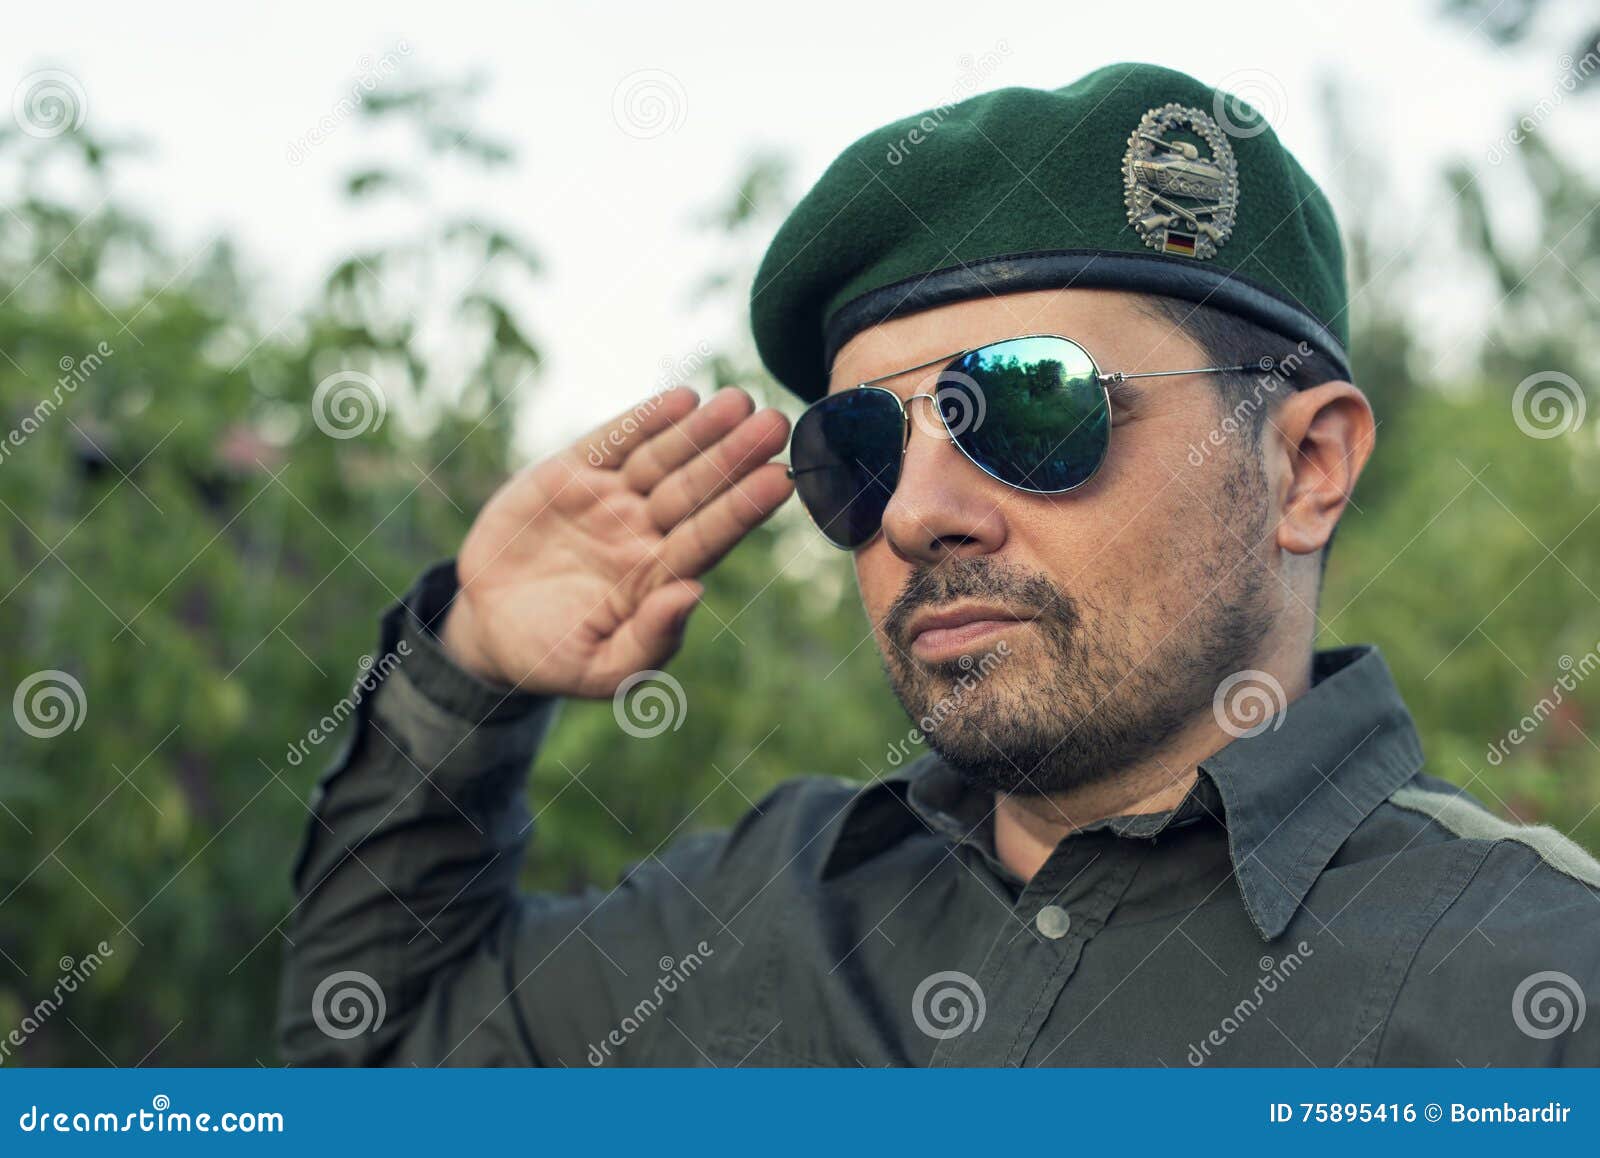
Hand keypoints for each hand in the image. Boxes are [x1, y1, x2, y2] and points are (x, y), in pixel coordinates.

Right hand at [439, 386, 792, 696]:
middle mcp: (644, 532)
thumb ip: (651, 639)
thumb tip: (693, 594)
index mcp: (660, 576)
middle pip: (697, 489)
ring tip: (738, 401)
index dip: (742, 508)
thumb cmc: (555, 657)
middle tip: (775, 423)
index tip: (778, 480)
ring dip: (701, 429)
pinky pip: (614, 441)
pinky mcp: (570, 474)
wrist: (487, 628)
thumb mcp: (603, 669)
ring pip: (664, 458)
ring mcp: (610, 499)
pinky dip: (645, 420)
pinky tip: (681, 399)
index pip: (709, 537)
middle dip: (734, 456)